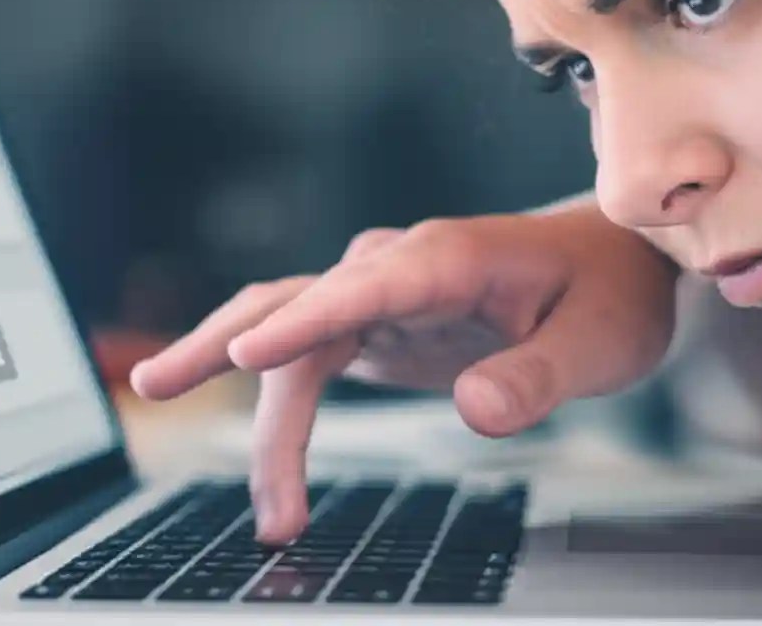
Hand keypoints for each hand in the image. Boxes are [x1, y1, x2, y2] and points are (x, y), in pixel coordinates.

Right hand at [130, 204, 678, 543]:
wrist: (606, 265)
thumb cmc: (606, 292)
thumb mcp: (598, 342)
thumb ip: (538, 375)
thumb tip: (473, 414)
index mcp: (445, 257)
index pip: (360, 287)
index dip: (301, 321)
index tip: (244, 356)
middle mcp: (393, 268)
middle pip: (289, 303)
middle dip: (220, 346)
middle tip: (156, 387)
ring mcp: (374, 293)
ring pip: (282, 333)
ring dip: (250, 403)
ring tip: (260, 504)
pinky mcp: (369, 323)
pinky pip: (304, 357)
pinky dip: (283, 412)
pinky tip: (278, 469)